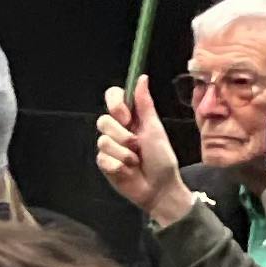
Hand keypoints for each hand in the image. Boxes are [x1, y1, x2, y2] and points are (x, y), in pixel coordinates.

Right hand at [97, 77, 190, 231]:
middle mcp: (118, 130)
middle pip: (104, 120)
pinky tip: (128, 171)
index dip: (115, 104)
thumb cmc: (162, 159)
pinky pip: (103, 159)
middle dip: (123, 135)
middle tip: (137, 145)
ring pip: (103, 141)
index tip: (125, 116)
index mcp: (131, 118)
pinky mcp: (105, 164)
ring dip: (124, 154)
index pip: (113, 98)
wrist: (160, 188)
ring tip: (136, 162)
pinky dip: (119, 166)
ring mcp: (109, 147)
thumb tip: (142, 78)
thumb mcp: (155, 129)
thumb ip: (145, 104)